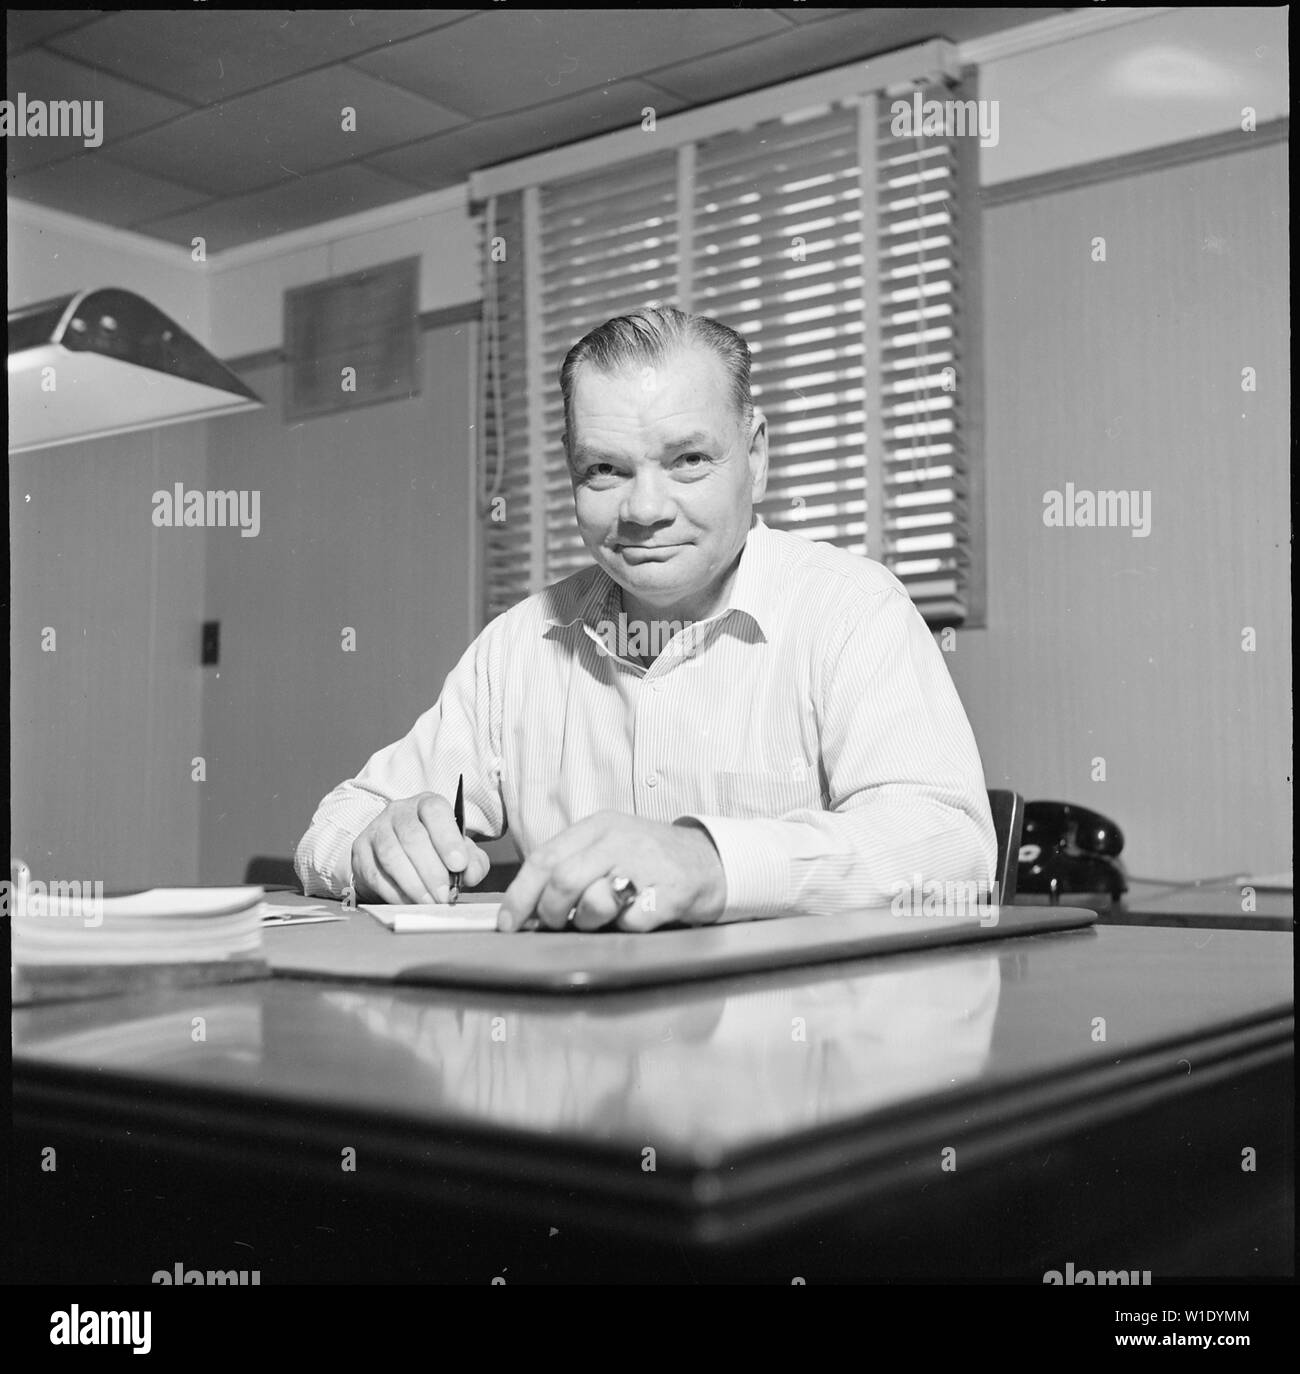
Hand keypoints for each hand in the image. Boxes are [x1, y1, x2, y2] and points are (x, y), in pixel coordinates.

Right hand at [351, 792, 491, 903]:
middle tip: (444, 896)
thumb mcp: (459, 851)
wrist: (395, 854)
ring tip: (430, 903)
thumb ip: (472, 861)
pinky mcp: (360, 850)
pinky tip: (410, 903)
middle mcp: (399, 811)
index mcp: (427, 804)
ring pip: (391, 855)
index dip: (447, 839)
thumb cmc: (435, 851)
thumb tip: (470, 875)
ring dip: (413, 884)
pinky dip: (394, 893)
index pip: (435, 811)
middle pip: (412, 837)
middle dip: (431, 871)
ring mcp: (376, 829)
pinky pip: (375, 874)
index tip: (459, 865)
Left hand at [498, 812, 725, 931]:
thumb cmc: (650, 859)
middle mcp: (620, 839)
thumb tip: (526, 907)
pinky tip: (637, 917)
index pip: (544, 858)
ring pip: (595, 901)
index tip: (508, 922)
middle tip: (557, 924)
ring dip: (589, 921)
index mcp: (598, 826)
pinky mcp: (671, 892)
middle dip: (550, 912)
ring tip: (603, 917)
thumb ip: (571, 865)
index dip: (520, 895)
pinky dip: (626, 928)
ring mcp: (647, 864)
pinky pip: (631, 922)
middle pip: (563, 879)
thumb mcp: (609, 845)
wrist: (710, 860)